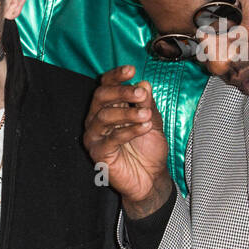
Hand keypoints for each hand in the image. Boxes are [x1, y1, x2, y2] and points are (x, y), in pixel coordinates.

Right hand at [83, 65, 171, 216]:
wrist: (150, 178)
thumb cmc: (148, 150)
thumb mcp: (153, 121)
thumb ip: (147, 104)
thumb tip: (144, 83)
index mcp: (109, 108)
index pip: (106, 86)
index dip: (116, 76)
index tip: (131, 69)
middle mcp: (97, 120)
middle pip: (101, 97)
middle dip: (121, 92)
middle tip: (141, 93)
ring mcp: (96, 136)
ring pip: (104, 116)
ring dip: (127, 112)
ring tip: (146, 114)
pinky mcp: (98, 153)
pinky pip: (111, 138)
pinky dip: (129, 130)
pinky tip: (145, 127)